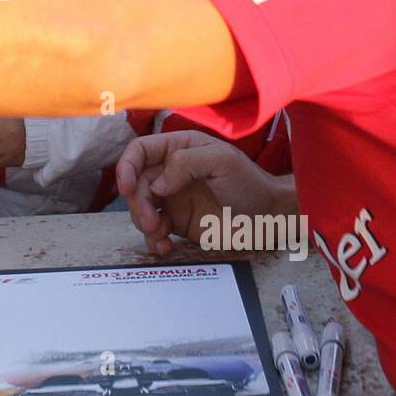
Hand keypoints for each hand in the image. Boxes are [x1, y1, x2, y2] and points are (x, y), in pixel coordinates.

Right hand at [115, 130, 290, 256]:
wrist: (268, 218)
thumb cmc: (250, 183)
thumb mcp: (222, 161)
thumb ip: (185, 163)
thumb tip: (157, 184)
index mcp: (178, 149)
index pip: (140, 151)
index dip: (126, 167)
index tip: (126, 188)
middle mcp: (171, 172)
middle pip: (136, 184)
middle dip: (138, 204)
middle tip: (151, 222)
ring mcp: (173, 198)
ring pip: (140, 208)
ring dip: (143, 223)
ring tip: (159, 235)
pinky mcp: (177, 223)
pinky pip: (154, 231)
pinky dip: (153, 241)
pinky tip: (164, 247)